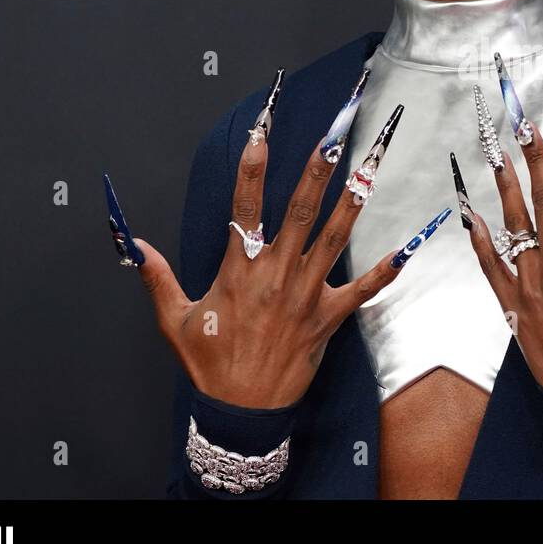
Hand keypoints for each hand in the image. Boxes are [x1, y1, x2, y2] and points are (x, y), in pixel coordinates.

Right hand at [109, 106, 410, 410]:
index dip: (252, 167)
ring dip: (353, 201)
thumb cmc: (209, 364)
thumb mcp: (175, 320)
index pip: (245, 207)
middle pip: (299, 211)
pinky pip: (362, 290)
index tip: (261, 131)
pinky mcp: (328, 318)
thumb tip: (136, 242)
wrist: (241, 412)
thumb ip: (157, 276)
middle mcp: (276, 275)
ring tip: (369, 167)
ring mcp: (306, 295)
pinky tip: (406, 248)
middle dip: (316, 171)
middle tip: (333, 136)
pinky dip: (385, 271)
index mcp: (239, 270)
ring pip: (334, 237)